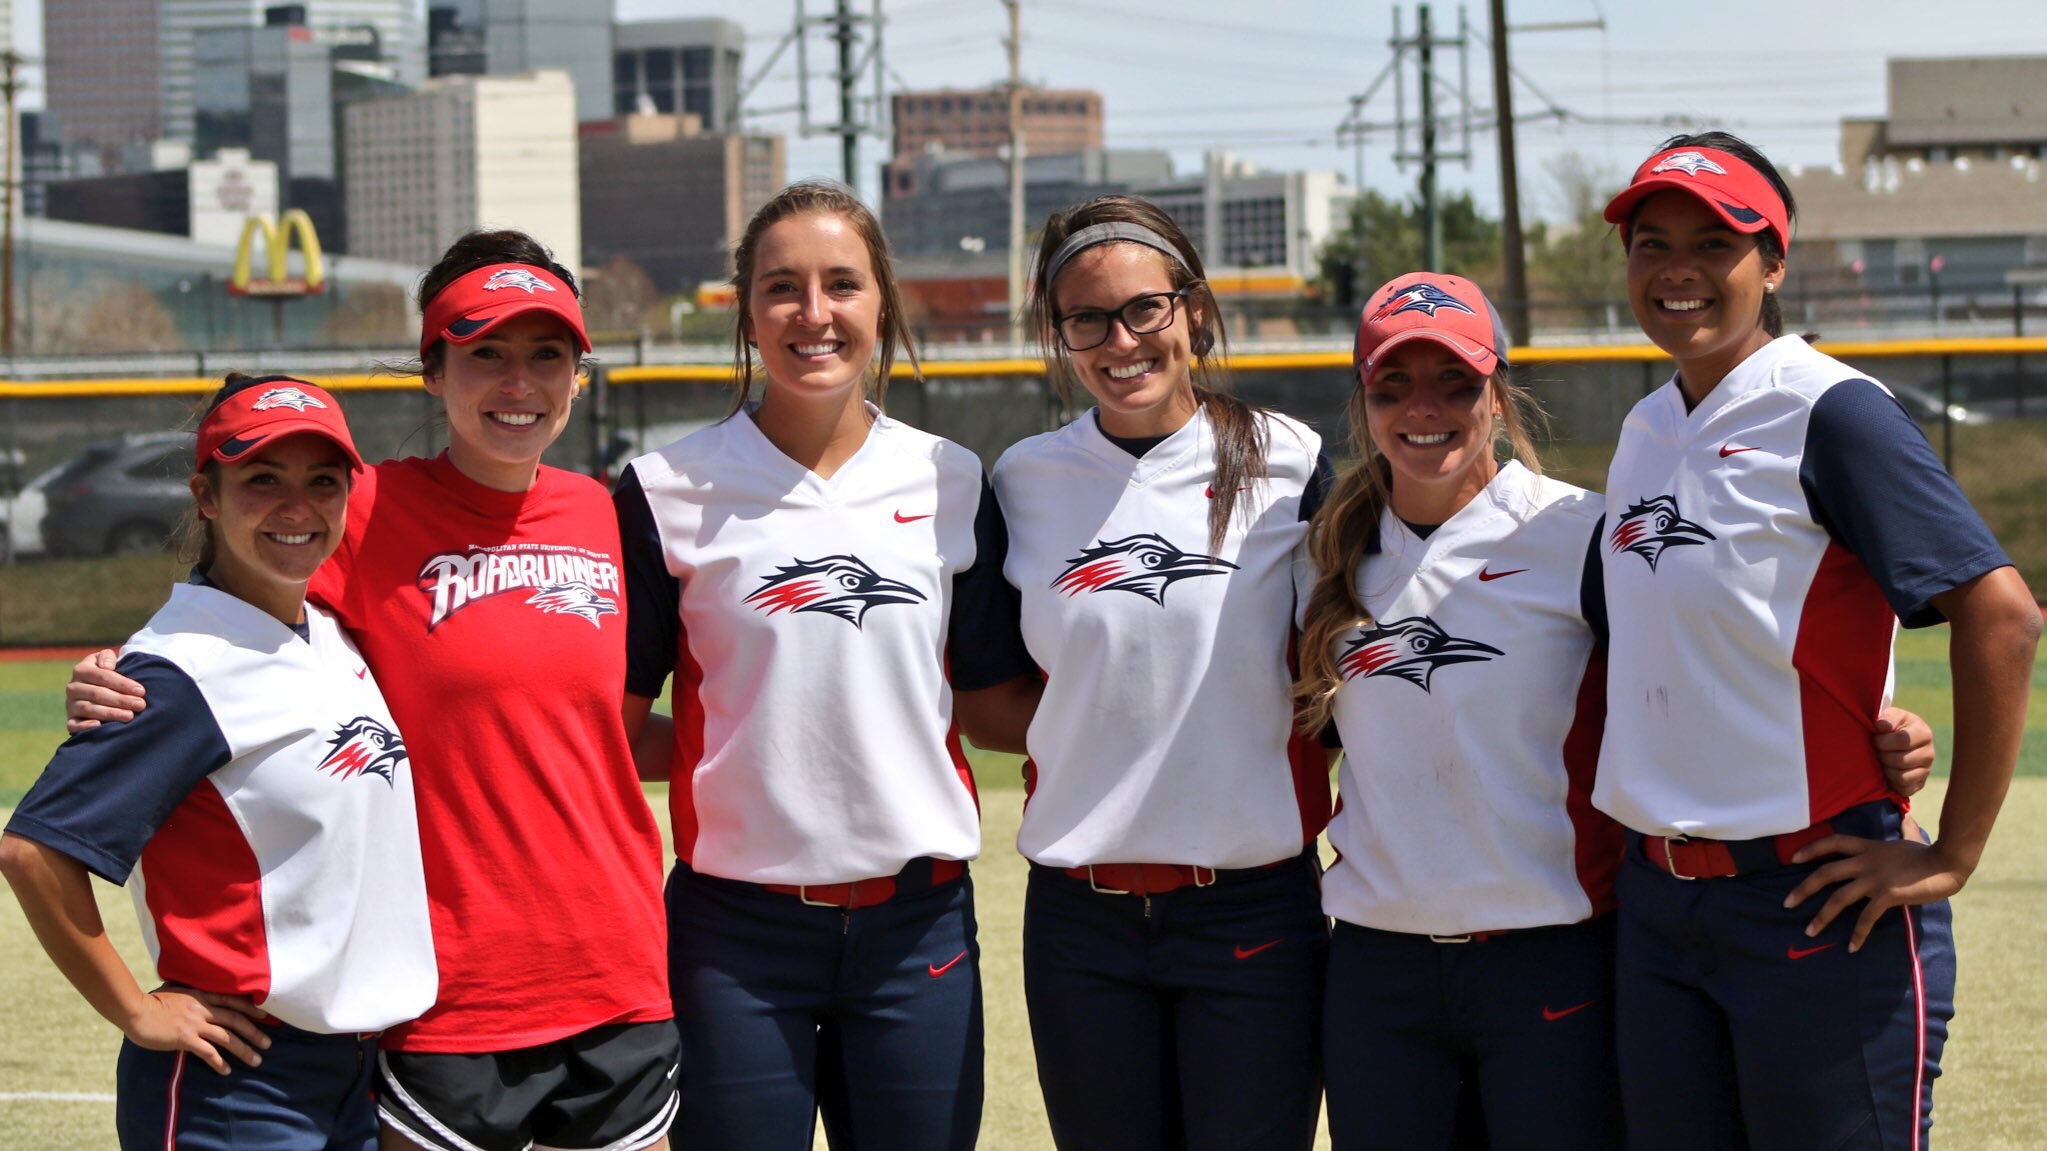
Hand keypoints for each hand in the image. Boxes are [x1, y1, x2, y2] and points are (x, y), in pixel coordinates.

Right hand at [65, 650, 142, 733]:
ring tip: (130, 716)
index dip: (122, 684)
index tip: (141, 691)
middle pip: (98, 694)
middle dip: (121, 700)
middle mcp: (73, 687)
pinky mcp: (71, 719)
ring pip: (89, 709)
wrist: (97, 688)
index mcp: (81, 670)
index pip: (103, 676)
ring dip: (110, 713)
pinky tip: (99, 726)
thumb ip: (107, 657)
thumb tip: (107, 667)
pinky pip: (73, 725)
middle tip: (140, 705)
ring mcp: (70, 704)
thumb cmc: (108, 674)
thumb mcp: (107, 660)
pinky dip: (85, 726)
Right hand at [123, 986, 271, 1075]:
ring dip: (243, 1050)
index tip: (266, 1016)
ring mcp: (195, 1023)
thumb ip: (193, 994)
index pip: (233, 1001)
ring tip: (255, 1060)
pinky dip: (219, 1062)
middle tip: (268, 1044)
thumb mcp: (177, 991)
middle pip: (236, 1020)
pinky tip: (226, 1071)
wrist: (135, 1010)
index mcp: (203, 994)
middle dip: (254, 1032)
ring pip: (227, 1037)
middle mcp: (203, 1008)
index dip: (251, 1009)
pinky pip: (208, 1052)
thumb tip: (200, 994)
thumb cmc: (152, 1001)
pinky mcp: (184, 1038)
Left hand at [1784, 835, 1969, 951]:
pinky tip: (1851, 947)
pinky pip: (1866, 917)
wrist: (1948, 862)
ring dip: (1821, 917)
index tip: (1793, 858)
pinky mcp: (1887, 895)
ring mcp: (1875, 878)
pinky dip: (1858, 933)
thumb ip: (1904, 831)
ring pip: (1838, 898)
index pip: (1833, 842)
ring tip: (1810, 931)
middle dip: (1803, 889)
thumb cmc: (1931, 853)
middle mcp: (1866, 861)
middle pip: (1825, 873)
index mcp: (1868, 847)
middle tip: (1787, 903)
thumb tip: (1907, 820)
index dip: (1811, 849)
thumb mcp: (1911, 838)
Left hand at [1873, 706, 1934, 797]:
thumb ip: (1887, 717)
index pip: (1903, 740)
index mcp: (1923, 733)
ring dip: (1886, 770)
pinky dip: (1892, 783)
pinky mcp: (1920, 784)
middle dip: (1882, 756)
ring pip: (1902, 777)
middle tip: (1877, 751)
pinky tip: (1887, 772)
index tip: (1876, 738)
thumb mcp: (1891, 716)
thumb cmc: (1892, 726)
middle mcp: (1929, 753)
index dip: (1883, 741)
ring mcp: (1926, 770)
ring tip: (1882, 761)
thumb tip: (1882, 725)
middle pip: (1900, 760)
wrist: (1896, 740)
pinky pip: (1904, 789)